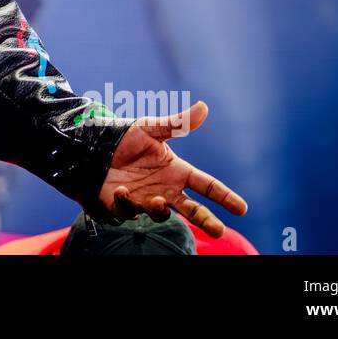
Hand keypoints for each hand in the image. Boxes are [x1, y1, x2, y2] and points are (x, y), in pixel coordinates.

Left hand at [97, 101, 246, 238]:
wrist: (95, 146)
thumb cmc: (127, 139)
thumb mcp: (151, 128)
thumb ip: (177, 123)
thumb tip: (204, 107)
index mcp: (177, 171)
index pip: (206, 185)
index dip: (224, 196)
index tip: (242, 208)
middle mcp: (165, 189)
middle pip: (192, 209)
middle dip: (206, 220)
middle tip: (219, 231)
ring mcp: (145, 200)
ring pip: (161, 213)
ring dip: (160, 209)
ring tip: (158, 201)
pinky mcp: (124, 206)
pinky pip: (127, 210)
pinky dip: (126, 202)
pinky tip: (122, 190)